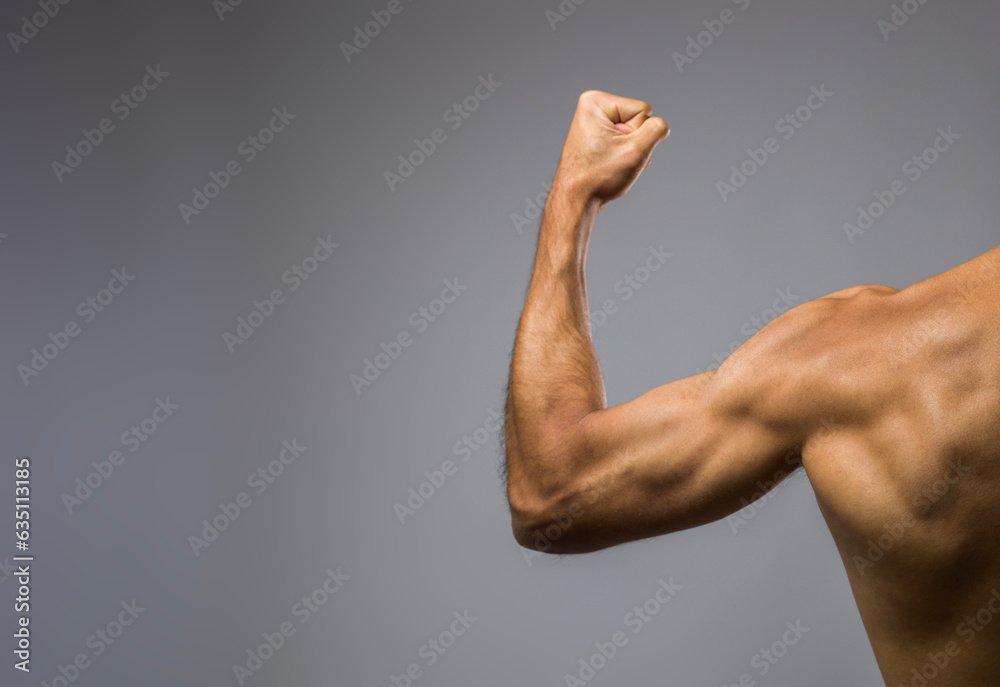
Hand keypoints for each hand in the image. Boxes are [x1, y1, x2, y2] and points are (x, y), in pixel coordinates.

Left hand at [554, 90, 669, 211]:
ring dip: (631, 153)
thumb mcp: (636, 150)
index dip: (637, 135)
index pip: (643, 110)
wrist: (577, 201)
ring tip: (611, 165)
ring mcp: (595, 125)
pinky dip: (624, 158)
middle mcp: (593, 109)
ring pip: (634, 135)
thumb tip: (661, 125)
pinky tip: (610, 167)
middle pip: (638, 121)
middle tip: (614, 160)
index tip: (616, 150)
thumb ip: (657, 130)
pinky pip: (625, 143)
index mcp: (595, 102)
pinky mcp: (599, 140)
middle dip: (634, 144)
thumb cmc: (598, 177)